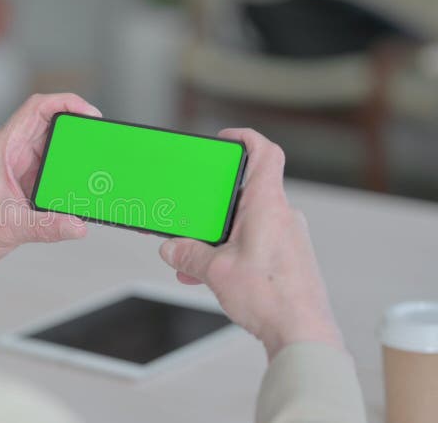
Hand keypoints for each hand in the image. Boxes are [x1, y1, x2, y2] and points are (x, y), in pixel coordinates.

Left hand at [0, 94, 100, 283]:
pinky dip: (63, 176)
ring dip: (70, 158)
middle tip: (97, 144)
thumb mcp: (11, 227)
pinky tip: (75, 187)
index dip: (66, 103)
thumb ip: (48, 226)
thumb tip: (78, 225)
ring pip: (50, 149)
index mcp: (0, 148)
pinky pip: (47, 170)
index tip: (90, 113)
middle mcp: (8, 152)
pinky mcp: (20, 183)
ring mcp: (14, 167)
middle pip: (48, 126)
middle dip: (74, 132)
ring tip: (89, 168)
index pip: (36, 108)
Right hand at [159, 128, 343, 359]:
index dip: (245, 139)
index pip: (264, 153)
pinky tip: (212, 276)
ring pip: (249, 222)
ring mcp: (289, 237)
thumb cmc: (271, 297)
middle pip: (247, 191)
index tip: (224, 139)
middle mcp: (283, 216)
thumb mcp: (216, 271)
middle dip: (215, 202)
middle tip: (193, 212)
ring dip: (221, 234)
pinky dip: (234, 251)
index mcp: (267, 205)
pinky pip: (257, 242)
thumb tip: (170, 249)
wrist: (302, 333)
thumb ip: (189, 255)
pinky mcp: (289, 258)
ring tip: (196, 257)